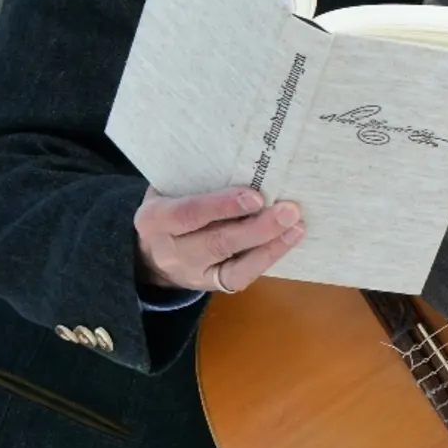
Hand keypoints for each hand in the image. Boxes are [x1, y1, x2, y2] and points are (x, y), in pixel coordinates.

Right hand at [134, 186, 302, 293]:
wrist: (151, 252)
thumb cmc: (171, 205)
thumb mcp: (170, 187)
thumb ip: (198, 178)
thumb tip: (247, 160)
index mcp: (156, 219)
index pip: (189, 214)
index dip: (223, 206)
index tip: (256, 196)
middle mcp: (171, 251)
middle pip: (216, 243)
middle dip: (257, 228)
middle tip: (289, 210)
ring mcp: (191, 273)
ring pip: (232, 267)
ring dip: (269, 246)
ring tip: (296, 227)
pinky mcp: (211, 286)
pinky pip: (240, 278)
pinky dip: (268, 258)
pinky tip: (289, 239)